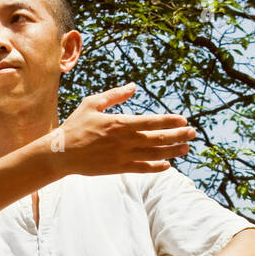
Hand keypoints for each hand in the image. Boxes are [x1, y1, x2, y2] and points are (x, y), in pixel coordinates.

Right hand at [52, 83, 195, 177]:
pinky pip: (142, 168)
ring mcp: (122, 156)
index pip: (151, 121)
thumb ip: (115, 95)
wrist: (62, 152)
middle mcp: (125, 140)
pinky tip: (167, 166)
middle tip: (193, 133)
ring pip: (154, 154)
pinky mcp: (118, 168)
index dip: (170, 121)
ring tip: (186, 149)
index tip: (183, 120)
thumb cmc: (76, 126)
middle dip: (178, 136)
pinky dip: (156, 167)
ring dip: (172, 152)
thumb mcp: (93, 103)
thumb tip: (133, 87)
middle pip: (158, 138)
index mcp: (120, 122)